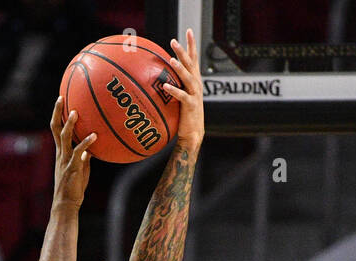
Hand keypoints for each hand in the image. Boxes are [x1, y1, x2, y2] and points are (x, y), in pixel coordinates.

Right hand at [50, 97, 95, 207]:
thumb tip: (93, 147)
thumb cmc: (74, 188)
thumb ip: (85, 156)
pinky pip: (78, 153)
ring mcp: (65, 161)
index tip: (60, 100)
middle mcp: (60, 154)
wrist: (66, 205)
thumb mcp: (81, 168)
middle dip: (57, 113)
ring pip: (65, 138)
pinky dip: (85, 144)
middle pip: (56, 129)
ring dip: (70, 125)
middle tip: (61, 98)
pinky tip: (94, 136)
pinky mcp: (72, 168)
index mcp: (61, 152)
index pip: (56, 129)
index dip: (57, 114)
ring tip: (76, 113)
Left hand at [164, 29, 204, 148]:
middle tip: (174, 40)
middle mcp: (196, 84)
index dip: (192, 44)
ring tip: (171, 59)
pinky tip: (165, 85)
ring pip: (188, 78)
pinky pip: (181, 96)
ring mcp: (195, 94)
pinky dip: (173, 90)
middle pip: (191, 64)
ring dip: (180, 68)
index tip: (189, 31)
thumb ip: (173, 84)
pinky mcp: (191, 106)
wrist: (193, 133)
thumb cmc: (184, 115)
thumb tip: (159, 75)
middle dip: (183, 51)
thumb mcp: (180, 96)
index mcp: (194, 80)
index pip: (194, 58)